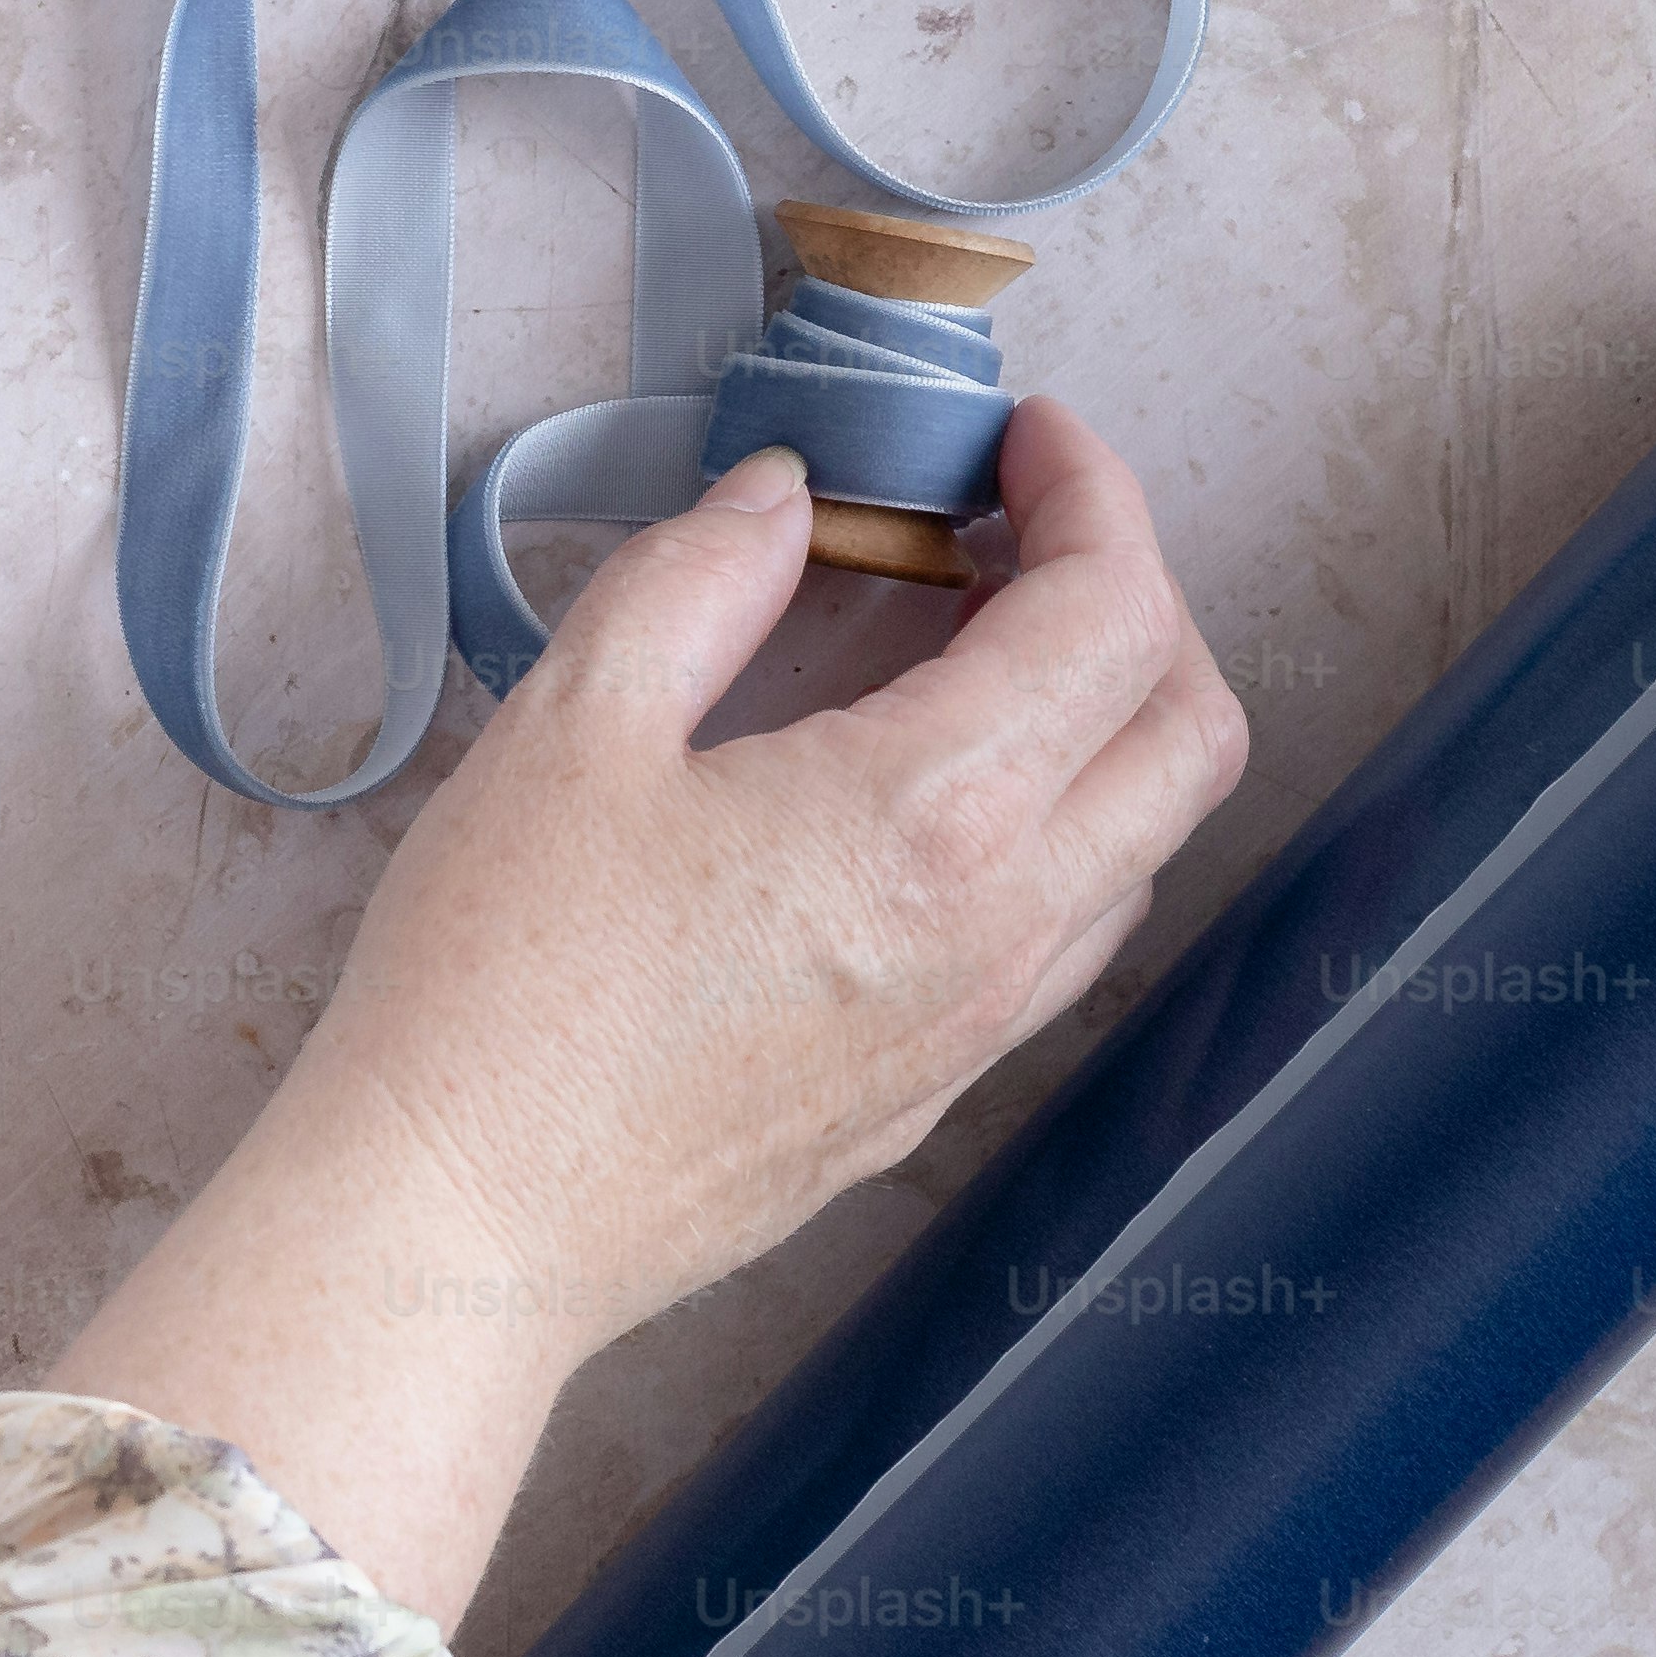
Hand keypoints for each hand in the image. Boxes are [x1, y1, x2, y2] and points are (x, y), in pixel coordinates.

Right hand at [49, 404, 1244, 1626]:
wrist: (464, 1216)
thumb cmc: (499, 975)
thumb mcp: (574, 725)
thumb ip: (701, 580)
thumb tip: (784, 500)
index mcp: (927, 815)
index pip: (1113, 618)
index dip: (1093, 497)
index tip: (1022, 440)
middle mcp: (999, 925)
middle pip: (1191, 734)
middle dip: (1139, 598)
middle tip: (1017, 532)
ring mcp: (979, 1023)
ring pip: (1145, 841)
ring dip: (1107, 717)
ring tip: (970, 646)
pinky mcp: (933, 1090)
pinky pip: (1069, 932)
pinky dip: (1056, 822)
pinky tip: (922, 789)